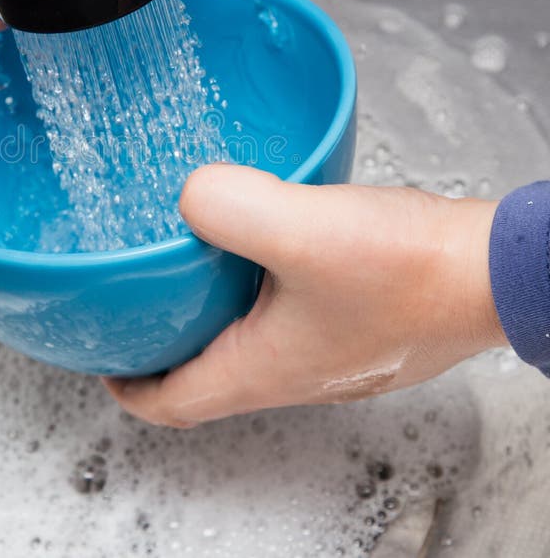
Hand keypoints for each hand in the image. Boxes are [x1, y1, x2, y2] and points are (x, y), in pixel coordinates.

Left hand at [104, 164, 506, 426]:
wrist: (495, 271)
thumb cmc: (413, 271)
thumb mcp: (303, 230)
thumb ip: (231, 207)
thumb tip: (189, 196)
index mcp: (265, 369)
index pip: (174, 403)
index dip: (129, 386)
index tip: (104, 360)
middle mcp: (295, 372)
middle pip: (207, 376)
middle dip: (164, 347)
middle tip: (140, 306)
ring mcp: (330, 353)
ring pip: (248, 345)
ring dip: (211, 316)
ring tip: (191, 270)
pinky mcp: (356, 323)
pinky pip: (286, 316)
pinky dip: (256, 291)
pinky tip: (263, 246)